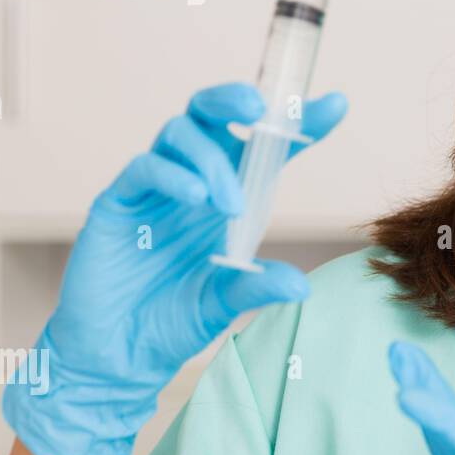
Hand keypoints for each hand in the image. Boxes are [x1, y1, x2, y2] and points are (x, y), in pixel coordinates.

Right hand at [2, 83, 347, 454]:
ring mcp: (153, 189)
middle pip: (210, 114)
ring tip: (230, 203)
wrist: (118, 356)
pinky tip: (195, 197)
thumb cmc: (172, 321)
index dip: (299, 122)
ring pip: (179, 134)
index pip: (266, 146)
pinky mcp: (118, 203)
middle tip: (260, 107)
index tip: (336, 104)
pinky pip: (144, 169)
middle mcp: (192, 181)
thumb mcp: (225, 304)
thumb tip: (303, 286)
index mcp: (229, 195)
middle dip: (236, 99)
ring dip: (210, 159)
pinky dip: (172, 175)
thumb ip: (258, 288)